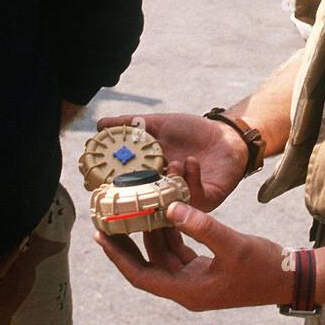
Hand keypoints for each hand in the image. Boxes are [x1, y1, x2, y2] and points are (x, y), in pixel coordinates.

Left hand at [95, 201, 293, 310]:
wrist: (290, 278)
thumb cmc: (263, 267)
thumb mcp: (232, 244)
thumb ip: (202, 225)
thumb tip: (171, 207)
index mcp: (187, 290)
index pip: (141, 275)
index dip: (118, 257)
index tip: (100, 237)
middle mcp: (186, 288)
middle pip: (146, 265)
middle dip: (128, 243)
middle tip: (107, 220)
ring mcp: (195, 279)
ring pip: (162, 254)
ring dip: (151, 231)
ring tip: (134, 208)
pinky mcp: (205, 269)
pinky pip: (178, 249)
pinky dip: (170, 230)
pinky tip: (164, 209)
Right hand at [96, 112, 248, 209]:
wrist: (225, 134)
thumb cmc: (191, 131)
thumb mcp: (158, 124)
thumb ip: (130, 124)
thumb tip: (99, 125)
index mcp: (151, 176)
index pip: (129, 186)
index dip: (117, 184)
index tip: (105, 179)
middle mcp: (166, 191)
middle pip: (146, 200)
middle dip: (140, 192)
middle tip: (134, 181)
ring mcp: (186, 198)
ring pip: (171, 200)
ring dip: (170, 181)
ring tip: (173, 163)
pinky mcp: (207, 199)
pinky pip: (196, 197)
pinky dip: (191, 179)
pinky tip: (191, 162)